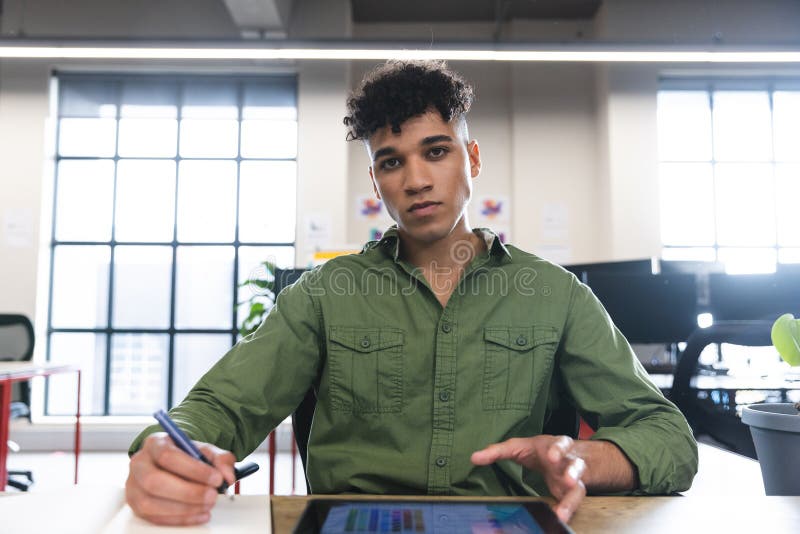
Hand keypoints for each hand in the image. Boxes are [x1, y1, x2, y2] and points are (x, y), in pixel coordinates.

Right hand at [125, 432, 235, 525]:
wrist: (173, 463)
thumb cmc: (186, 456)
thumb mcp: (205, 450)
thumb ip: (221, 459)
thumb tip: (227, 476)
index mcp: (155, 443)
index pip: (168, 456)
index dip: (193, 469)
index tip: (216, 478)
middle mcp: (139, 464)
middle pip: (154, 482)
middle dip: (187, 492)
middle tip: (212, 495)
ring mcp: (134, 487)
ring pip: (151, 503)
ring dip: (184, 508)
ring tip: (207, 505)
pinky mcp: (136, 506)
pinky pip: (154, 518)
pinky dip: (180, 519)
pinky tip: (199, 514)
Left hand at [471, 435, 585, 522]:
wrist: (564, 456)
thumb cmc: (539, 450)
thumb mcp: (518, 447)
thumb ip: (497, 451)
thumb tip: (474, 458)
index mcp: (555, 445)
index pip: (559, 444)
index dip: (557, 450)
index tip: (551, 457)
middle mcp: (568, 461)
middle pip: (575, 464)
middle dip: (572, 472)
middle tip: (568, 480)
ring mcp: (573, 478)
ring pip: (579, 487)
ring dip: (573, 499)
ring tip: (564, 512)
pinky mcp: (573, 492)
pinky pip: (574, 502)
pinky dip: (568, 510)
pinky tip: (560, 518)